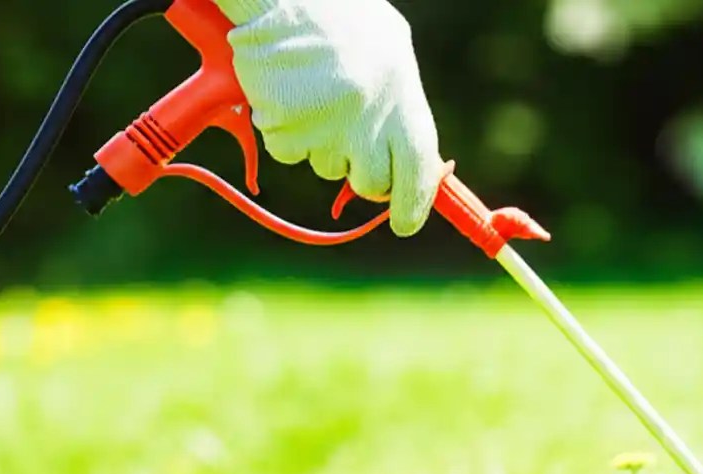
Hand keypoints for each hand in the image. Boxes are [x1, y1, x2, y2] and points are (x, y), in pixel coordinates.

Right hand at [215, 0, 441, 235]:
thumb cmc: (342, 19)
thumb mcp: (392, 52)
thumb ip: (401, 106)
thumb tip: (413, 162)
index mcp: (403, 101)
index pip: (417, 174)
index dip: (414, 205)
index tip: (405, 224)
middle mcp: (369, 123)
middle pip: (369, 183)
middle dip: (359, 173)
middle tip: (350, 141)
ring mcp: (326, 131)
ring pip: (325, 168)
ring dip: (320, 144)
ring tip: (317, 95)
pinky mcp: (286, 132)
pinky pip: (287, 154)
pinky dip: (285, 133)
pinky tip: (289, 94)